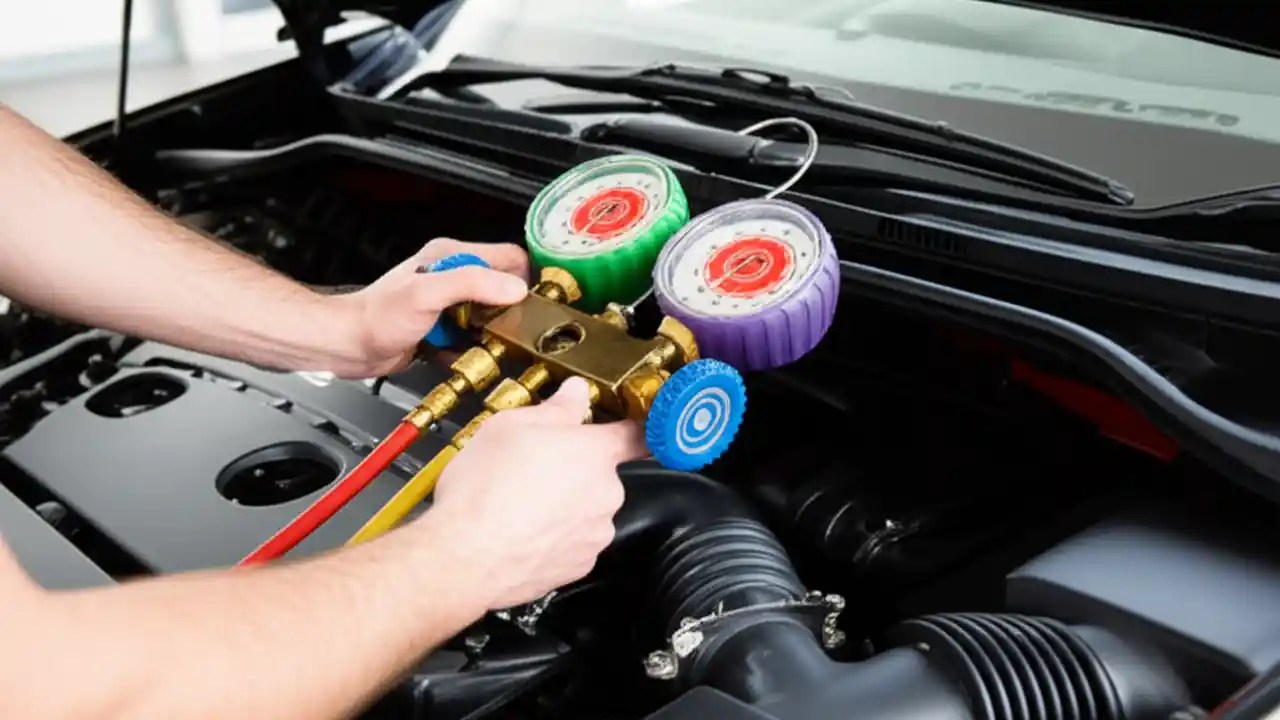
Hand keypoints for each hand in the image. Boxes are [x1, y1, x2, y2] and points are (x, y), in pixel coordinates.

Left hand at [337, 238, 529, 376]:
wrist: (349, 345)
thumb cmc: (376, 317)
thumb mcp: (427, 294)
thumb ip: (472, 285)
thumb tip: (514, 288)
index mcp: (452, 256)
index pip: (510, 257)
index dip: (527, 278)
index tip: (537, 301)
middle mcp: (453, 275)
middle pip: (505, 287)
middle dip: (514, 308)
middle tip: (516, 328)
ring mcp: (450, 302)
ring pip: (493, 314)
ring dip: (496, 331)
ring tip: (493, 343)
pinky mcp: (445, 327)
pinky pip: (475, 336)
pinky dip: (478, 347)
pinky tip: (470, 354)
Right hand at [424, 378, 647, 609]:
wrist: (466, 557)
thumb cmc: (484, 489)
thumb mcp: (511, 426)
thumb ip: (555, 408)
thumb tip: (576, 393)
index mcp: (595, 453)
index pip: (636, 435)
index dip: (636, 430)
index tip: (636, 430)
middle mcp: (606, 494)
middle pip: (599, 475)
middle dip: (572, 471)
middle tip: (531, 469)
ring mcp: (595, 534)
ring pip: (585, 510)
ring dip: (563, 506)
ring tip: (518, 504)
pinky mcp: (579, 566)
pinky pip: (572, 543)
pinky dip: (552, 537)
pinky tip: (519, 531)